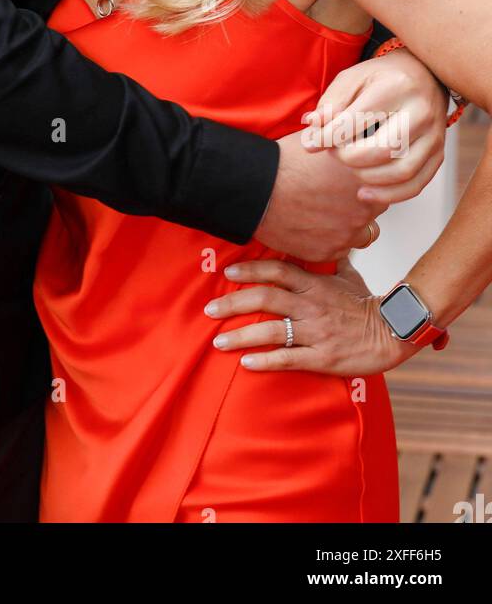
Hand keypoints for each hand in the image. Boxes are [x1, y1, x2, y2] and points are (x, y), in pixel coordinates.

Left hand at [206, 255, 414, 374]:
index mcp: (316, 284)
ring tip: (218, 341)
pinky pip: (289, 358)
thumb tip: (323, 240)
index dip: (250, 269)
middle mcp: (312, 305)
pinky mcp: (323, 357)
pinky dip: (265, 360)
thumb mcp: (349, 275)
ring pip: (272, 330)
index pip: (277, 270)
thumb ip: (329, 260)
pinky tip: (246, 363)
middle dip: (233, 303)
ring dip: (241, 335)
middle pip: (265, 298)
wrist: (394, 333)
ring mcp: (317, 332)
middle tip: (209, 309)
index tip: (227, 272)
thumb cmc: (367, 302)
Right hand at [256, 127, 384, 261]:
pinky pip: (341, 249)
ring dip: (353, 224)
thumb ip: (346, 140)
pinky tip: (315, 226)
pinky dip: (332, 240)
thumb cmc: (283, 163)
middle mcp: (364, 206)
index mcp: (366, 175)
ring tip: (330, 213)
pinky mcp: (329, 251)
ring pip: (365, 232)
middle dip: (364, 200)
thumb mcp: (321, 137)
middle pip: (378, 206)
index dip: (373, 177)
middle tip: (340, 193)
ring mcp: (348, 232)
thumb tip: (356, 131)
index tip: (359, 177)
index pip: (388, 180)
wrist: (255, 190)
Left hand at [300, 49, 446, 208]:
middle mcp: (421, 111)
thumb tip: (312, 131)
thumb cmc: (381, 78)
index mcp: (396, 87)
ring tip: (349, 166)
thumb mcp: (351, 79)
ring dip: (366, 177)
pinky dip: (388, 195)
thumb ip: (330, 104)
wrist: (423, 75)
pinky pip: (415, 184)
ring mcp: (434, 135)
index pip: (355, 121)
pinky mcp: (438, 153)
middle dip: (348, 157)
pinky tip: (364, 192)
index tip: (311, 142)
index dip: (327, 137)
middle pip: (381, 150)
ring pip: (401, 172)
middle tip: (334, 152)